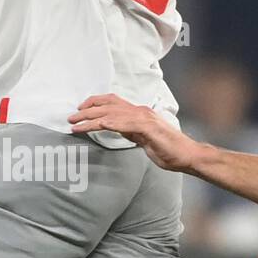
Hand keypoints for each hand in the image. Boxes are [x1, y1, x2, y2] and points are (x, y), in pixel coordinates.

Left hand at [69, 94, 203, 170]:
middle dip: (87, 110)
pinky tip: (99, 125)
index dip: (95, 102)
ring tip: (76, 124)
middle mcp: (140, 111)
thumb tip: (115, 129)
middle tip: (71, 118)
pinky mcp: (149, 128)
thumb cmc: (168, 149)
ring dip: (92, 118)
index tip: (80, 109)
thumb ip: (130, 132)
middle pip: (108, 105)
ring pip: (113, 114)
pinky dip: (111, 123)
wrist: (187, 156)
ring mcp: (145, 119)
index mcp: (139, 113)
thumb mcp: (143, 139)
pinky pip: (126, 123)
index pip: (113, 102)